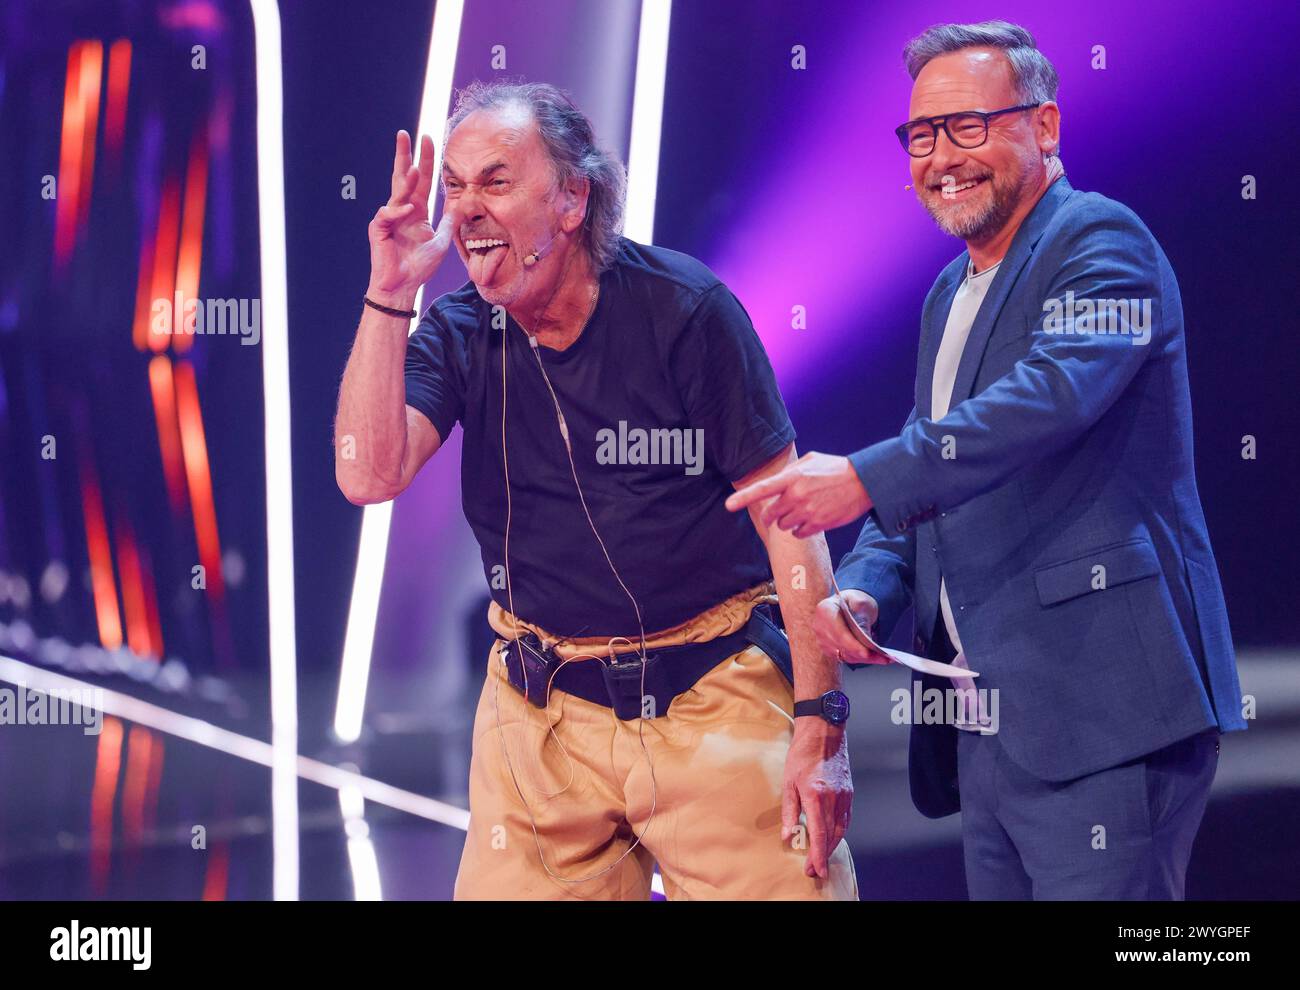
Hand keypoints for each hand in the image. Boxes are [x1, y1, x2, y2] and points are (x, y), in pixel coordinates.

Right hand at [367, 130, 456, 308]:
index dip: (425, 161)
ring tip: (414, 169)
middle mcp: (401, 210)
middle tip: (405, 134)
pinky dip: (398, 211)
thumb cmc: (418, 266)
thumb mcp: (442, 241)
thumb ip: (450, 223)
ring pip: (397, 193)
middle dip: (404, 155)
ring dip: (406, 181)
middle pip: (403, 177)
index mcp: (416, 211)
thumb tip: (463, 206)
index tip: (428, 140)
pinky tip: (408, 209)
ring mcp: (388, 218)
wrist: (403, 286)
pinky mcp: (379, 229)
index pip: (422, 181)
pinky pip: (388, 214)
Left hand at [725, 451, 871, 537]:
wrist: (864, 482)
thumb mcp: (811, 460)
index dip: (743, 498)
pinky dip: (800, 530)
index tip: (729, 506)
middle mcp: (797, 495)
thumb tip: (775, 483)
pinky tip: (811, 519)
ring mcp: (808, 511)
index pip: (763, 489)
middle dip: (772, 515)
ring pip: (784, 526)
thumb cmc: (836, 468)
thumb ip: (790, 471)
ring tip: (803, 510)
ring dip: (788, 521)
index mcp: (793, 477)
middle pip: (771, 515)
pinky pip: (798, 534)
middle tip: (780, 510)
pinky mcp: (818, 524)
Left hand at [783, 718, 851, 878]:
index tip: (815, 869)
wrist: (824, 733)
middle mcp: (834, 798)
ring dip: (832, 846)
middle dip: (823, 855)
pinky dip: (838, 832)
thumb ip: (788, 810)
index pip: (819, 833)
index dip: (817, 854)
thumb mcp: (788, 781)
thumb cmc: (802, 754)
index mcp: (816, 795)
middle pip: (832, 836)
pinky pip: (845, 819)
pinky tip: (831, 838)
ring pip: (841, 830)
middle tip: (813, 870)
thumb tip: (787, 834)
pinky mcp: (849, 793)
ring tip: (820, 858)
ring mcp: (844, 796)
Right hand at [813, 590, 890, 664]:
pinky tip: (876, 658)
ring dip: (865, 658)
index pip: (838, 631)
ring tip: (884, 658)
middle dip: (862, 653)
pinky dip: (861, 659)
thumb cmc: (854, 601)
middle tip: (882, 658)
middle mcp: (819, 626)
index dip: (852, 644)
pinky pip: (846, 658)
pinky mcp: (828, 649)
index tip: (866, 652)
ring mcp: (822, 639)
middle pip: (841, 646)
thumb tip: (865, 638)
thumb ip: (860, 618)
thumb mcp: (860, 601)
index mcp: (825, 610)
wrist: (848, 605)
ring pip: (845, 655)